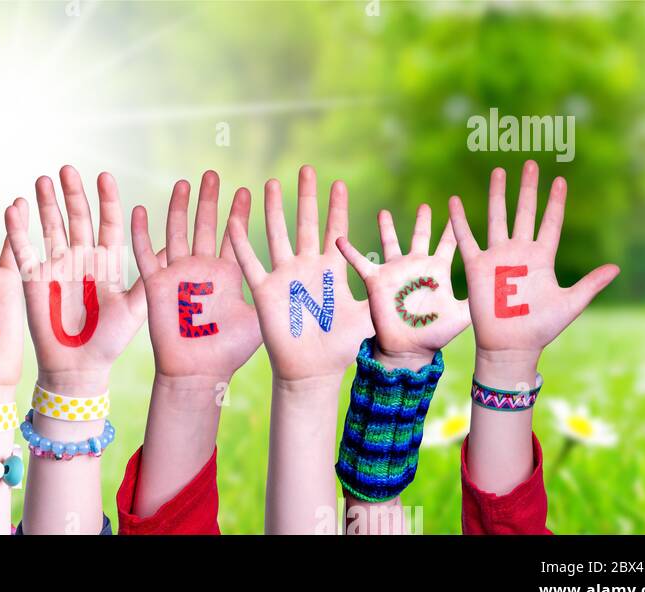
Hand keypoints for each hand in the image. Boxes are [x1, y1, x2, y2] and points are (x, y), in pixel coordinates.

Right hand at [3, 166, 145, 394]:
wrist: (79, 367)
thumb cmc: (111, 341)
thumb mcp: (136, 307)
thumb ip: (149, 276)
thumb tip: (172, 246)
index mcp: (106, 261)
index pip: (107, 222)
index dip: (106, 199)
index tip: (104, 175)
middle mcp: (81, 258)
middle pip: (77, 218)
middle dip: (72, 193)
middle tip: (67, 169)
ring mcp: (56, 267)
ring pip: (51, 227)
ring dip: (46, 204)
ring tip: (42, 180)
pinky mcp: (34, 280)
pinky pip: (24, 250)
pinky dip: (18, 230)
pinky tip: (14, 208)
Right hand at [130, 170, 260, 381]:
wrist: (198, 373)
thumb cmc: (230, 352)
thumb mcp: (261, 317)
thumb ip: (274, 293)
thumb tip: (306, 279)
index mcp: (228, 274)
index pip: (233, 235)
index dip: (239, 212)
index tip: (247, 189)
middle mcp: (202, 270)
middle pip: (205, 226)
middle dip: (209, 200)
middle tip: (213, 174)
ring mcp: (178, 275)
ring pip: (177, 232)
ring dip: (179, 208)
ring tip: (184, 183)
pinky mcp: (157, 285)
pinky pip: (146, 255)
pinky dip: (142, 233)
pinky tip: (140, 210)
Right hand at [227, 166, 370, 381]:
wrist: (312, 369)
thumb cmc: (340, 346)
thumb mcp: (367, 317)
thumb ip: (380, 296)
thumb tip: (410, 283)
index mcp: (331, 270)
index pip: (335, 231)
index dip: (337, 208)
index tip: (338, 182)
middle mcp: (307, 267)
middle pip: (306, 224)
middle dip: (306, 196)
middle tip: (306, 169)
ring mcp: (284, 277)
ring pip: (277, 234)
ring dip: (273, 210)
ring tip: (271, 183)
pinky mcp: (265, 291)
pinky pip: (251, 263)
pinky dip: (242, 244)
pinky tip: (234, 221)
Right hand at [336, 203, 469, 364]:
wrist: (409, 348)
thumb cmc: (436, 334)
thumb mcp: (462, 314)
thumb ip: (476, 296)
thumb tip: (496, 285)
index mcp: (438, 271)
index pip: (448, 242)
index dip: (452, 225)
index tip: (457, 205)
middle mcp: (417, 266)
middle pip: (420, 236)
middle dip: (423, 221)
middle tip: (425, 205)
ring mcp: (396, 271)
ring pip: (390, 242)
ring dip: (387, 228)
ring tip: (383, 212)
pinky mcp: (376, 280)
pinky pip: (360, 262)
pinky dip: (350, 251)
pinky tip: (340, 239)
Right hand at [448, 161, 618, 364]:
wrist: (511, 345)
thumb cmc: (541, 328)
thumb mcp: (571, 304)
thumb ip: (591, 283)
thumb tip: (616, 268)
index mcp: (542, 258)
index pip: (550, 223)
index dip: (555, 202)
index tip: (559, 181)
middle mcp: (519, 253)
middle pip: (524, 212)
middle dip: (527, 189)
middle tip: (531, 164)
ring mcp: (497, 257)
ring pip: (496, 218)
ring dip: (497, 195)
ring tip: (499, 171)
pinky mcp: (476, 266)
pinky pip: (466, 239)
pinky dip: (459, 220)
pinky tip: (454, 201)